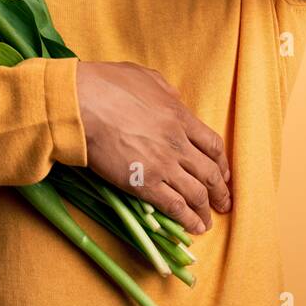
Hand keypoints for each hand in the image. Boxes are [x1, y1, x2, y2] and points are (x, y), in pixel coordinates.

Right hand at [75, 60, 230, 234]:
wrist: (82, 105)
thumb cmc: (107, 85)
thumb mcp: (145, 77)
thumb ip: (165, 91)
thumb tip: (175, 99)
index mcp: (180, 116)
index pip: (213, 145)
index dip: (222, 164)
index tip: (223, 175)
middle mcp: (177, 143)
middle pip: (209, 173)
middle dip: (219, 193)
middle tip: (223, 205)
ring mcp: (162, 165)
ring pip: (196, 193)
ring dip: (204, 211)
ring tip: (207, 224)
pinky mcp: (143, 183)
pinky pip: (174, 206)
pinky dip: (187, 219)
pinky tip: (192, 228)